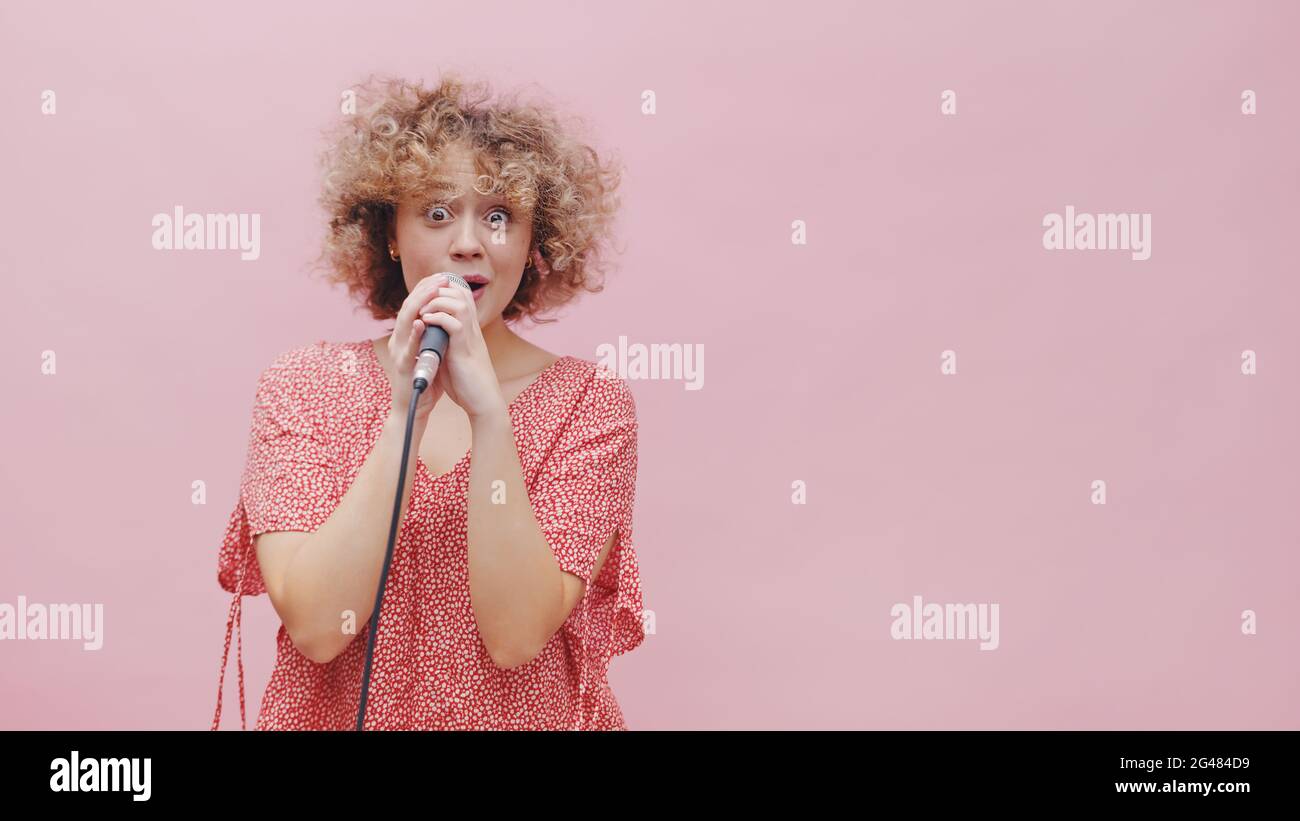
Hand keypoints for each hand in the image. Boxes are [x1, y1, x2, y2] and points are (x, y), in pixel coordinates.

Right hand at [387, 273, 450, 421]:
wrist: (415, 407)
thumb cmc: (425, 379)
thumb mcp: (432, 350)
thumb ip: (436, 334)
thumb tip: (449, 316)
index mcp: (407, 335)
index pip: (415, 305)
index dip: (427, 289)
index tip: (443, 276)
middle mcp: (400, 340)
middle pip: (408, 307)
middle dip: (425, 290)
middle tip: (441, 277)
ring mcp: (399, 352)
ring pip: (405, 322)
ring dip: (419, 304)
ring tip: (433, 291)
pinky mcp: (403, 367)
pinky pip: (408, 349)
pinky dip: (414, 334)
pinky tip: (421, 323)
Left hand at [416, 274, 506, 419]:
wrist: (482, 400)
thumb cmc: (466, 381)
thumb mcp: (453, 353)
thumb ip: (444, 339)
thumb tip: (428, 329)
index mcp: (469, 327)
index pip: (460, 294)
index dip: (443, 287)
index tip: (425, 293)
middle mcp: (472, 327)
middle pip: (460, 291)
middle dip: (437, 290)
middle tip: (421, 300)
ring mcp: (470, 336)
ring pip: (458, 302)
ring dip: (437, 302)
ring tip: (423, 311)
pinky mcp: (464, 348)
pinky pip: (454, 323)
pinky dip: (438, 319)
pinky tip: (426, 323)